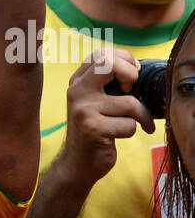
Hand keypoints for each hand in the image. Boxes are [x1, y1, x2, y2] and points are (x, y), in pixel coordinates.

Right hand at [58, 48, 155, 188]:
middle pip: (110, 63)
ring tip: (137, 124)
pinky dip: (131, 132)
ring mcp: (83, 109)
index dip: (125, 60)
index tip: (132, 77)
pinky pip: (129, 125)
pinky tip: (120, 137)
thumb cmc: (94, 130)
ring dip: (140, 117)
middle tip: (133, 92)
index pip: (102, 54)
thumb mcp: (94, 101)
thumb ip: (106, 82)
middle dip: (132, 75)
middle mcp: (77, 90)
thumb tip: (136, 68)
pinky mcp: (93, 128)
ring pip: (130, 103)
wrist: (77, 163)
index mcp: (78, 80)